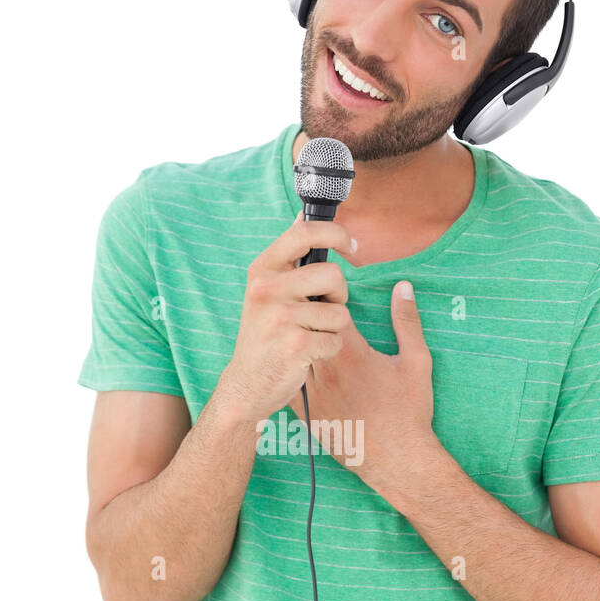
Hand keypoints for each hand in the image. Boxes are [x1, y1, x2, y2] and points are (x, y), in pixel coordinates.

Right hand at [217, 214, 353, 423]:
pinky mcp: (295, 344)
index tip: (351, 245)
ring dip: (333, 327)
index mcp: (262, 270)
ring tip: (309, 335)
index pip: (304, 232)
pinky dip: (329, 349)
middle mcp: (267, 289)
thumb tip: (302, 216)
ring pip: (339, 312)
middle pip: (333, 275)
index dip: (335, 233)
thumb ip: (287, 258)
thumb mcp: (266, 291)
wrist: (247, 383)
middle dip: (340, 294)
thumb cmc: (265, 335)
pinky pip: (336, 339)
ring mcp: (280, 317)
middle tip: (324, 308)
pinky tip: (308, 354)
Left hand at [287, 280, 436, 494]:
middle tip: (312, 314)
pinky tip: (298, 371)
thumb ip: (407, 321)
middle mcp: (325, 372)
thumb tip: (402, 287)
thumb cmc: (410, 411)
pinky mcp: (308, 417)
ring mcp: (313, 396)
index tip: (331, 297)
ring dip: (297, 347)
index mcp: (351, 354)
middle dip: (309, 321)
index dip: (328, 301)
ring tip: (302, 339)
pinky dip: (291, 375)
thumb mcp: (417, 361)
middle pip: (305, 333)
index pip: (327, 312)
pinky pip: (289, 387)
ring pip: (293, 359)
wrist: (399, 460)